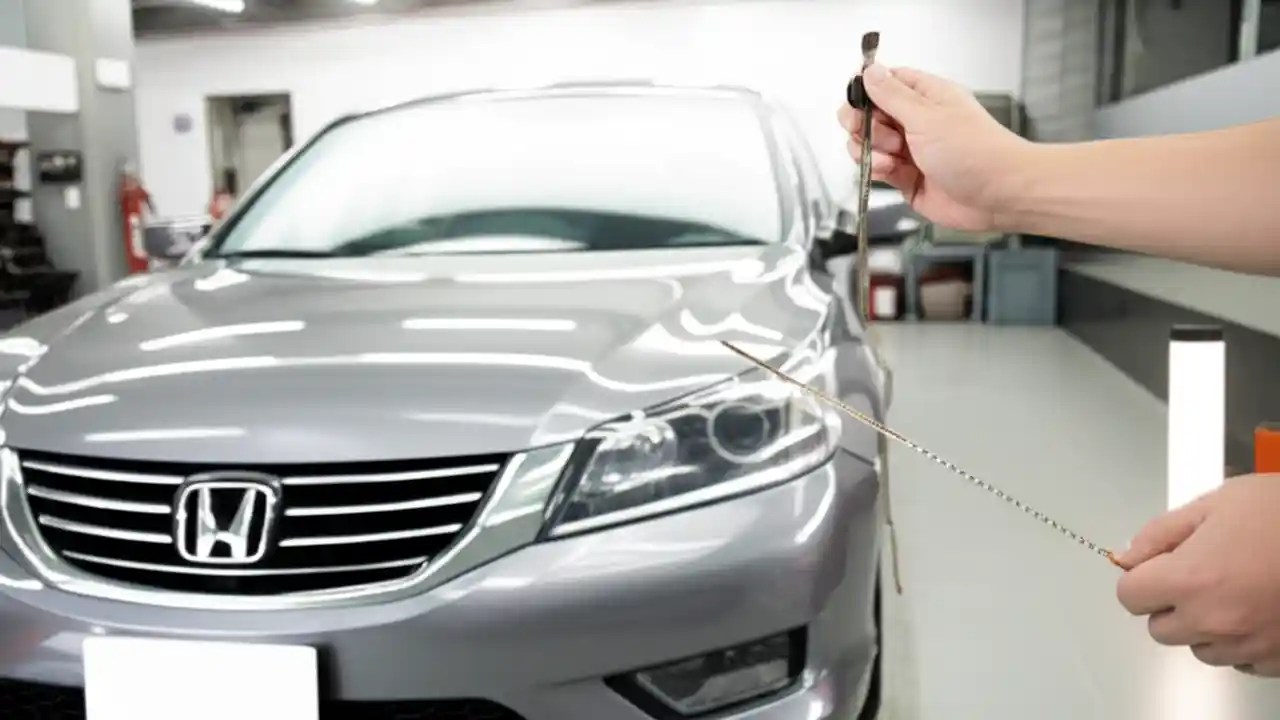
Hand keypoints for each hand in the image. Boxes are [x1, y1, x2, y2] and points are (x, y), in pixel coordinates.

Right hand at [836, 65, 1031, 231]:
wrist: (998, 195)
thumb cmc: (975, 151)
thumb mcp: (926, 115)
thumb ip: (891, 95)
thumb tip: (870, 71)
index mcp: (925, 96)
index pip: (884, 83)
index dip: (866, 92)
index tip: (859, 104)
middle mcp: (917, 121)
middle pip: (870, 115)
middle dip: (863, 124)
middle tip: (873, 132)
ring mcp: (911, 150)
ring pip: (870, 144)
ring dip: (870, 149)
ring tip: (891, 155)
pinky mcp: (907, 178)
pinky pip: (878, 169)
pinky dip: (877, 169)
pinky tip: (890, 170)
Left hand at [1115, 474, 1279, 674]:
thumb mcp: (1215, 503)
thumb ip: (1161, 533)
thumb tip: (1130, 555)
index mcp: (1190, 579)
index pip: (1130, 596)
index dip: (1142, 577)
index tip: (1159, 566)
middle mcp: (1215, 620)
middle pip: (1161, 628)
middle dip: (1171, 602)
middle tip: (1200, 572)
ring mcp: (1249, 644)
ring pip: (1201, 648)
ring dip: (1206, 624)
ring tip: (1235, 587)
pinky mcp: (1278, 658)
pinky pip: (1242, 660)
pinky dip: (1242, 640)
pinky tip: (1259, 607)